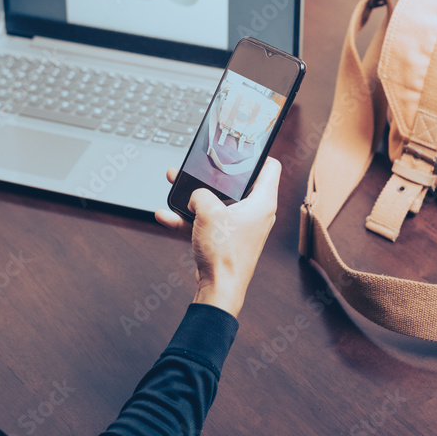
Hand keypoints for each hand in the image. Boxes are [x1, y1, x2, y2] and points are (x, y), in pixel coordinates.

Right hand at [155, 158, 280, 317]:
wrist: (219, 289)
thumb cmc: (224, 253)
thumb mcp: (208, 211)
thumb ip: (200, 193)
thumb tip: (196, 195)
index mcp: (262, 201)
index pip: (270, 167)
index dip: (258, 153)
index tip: (243, 146)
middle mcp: (256, 213)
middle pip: (236, 184)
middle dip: (212, 175)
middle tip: (198, 165)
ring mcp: (241, 227)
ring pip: (218, 203)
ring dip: (195, 196)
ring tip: (175, 184)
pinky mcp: (227, 240)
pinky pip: (207, 222)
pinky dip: (189, 219)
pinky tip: (166, 215)